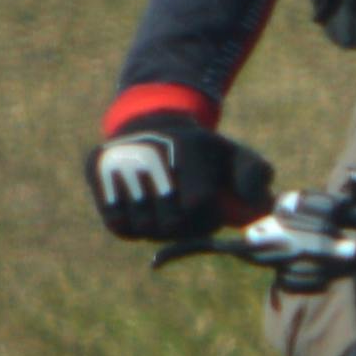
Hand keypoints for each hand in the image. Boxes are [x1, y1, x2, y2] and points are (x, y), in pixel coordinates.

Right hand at [88, 117, 270, 242]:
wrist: (153, 125)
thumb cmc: (201, 153)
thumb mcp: (235, 157)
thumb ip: (256, 177)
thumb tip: (260, 204)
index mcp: (187, 147)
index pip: (196, 208)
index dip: (205, 219)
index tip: (207, 206)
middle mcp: (149, 151)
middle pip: (169, 225)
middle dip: (183, 226)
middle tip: (185, 209)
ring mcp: (118, 160)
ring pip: (143, 230)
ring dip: (158, 228)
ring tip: (165, 204)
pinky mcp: (95, 171)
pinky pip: (119, 226)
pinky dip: (134, 227)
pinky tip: (143, 206)